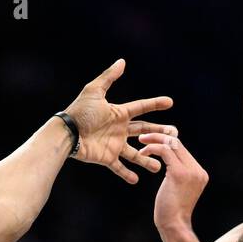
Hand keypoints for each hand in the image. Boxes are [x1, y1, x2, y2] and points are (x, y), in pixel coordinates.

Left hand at [62, 58, 175, 182]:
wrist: (67, 133)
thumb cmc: (79, 112)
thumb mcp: (94, 91)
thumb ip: (109, 77)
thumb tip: (122, 61)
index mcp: (119, 113)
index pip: (141, 108)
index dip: (155, 104)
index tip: (170, 102)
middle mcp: (119, 129)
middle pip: (144, 132)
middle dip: (159, 134)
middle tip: (174, 137)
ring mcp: (114, 145)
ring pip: (136, 153)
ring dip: (147, 160)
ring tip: (159, 168)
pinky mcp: (106, 157)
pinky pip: (119, 167)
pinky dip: (127, 174)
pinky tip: (137, 180)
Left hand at [138, 132, 208, 231]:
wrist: (174, 226)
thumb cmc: (171, 213)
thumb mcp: (177, 191)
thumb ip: (177, 176)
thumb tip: (170, 168)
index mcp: (199, 173)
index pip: (183, 150)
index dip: (167, 143)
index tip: (153, 143)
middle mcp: (197, 170)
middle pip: (179, 144)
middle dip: (160, 137)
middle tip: (143, 138)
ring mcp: (190, 171)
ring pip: (172, 145)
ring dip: (155, 140)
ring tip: (141, 142)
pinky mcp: (179, 173)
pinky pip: (165, 151)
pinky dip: (152, 148)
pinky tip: (142, 153)